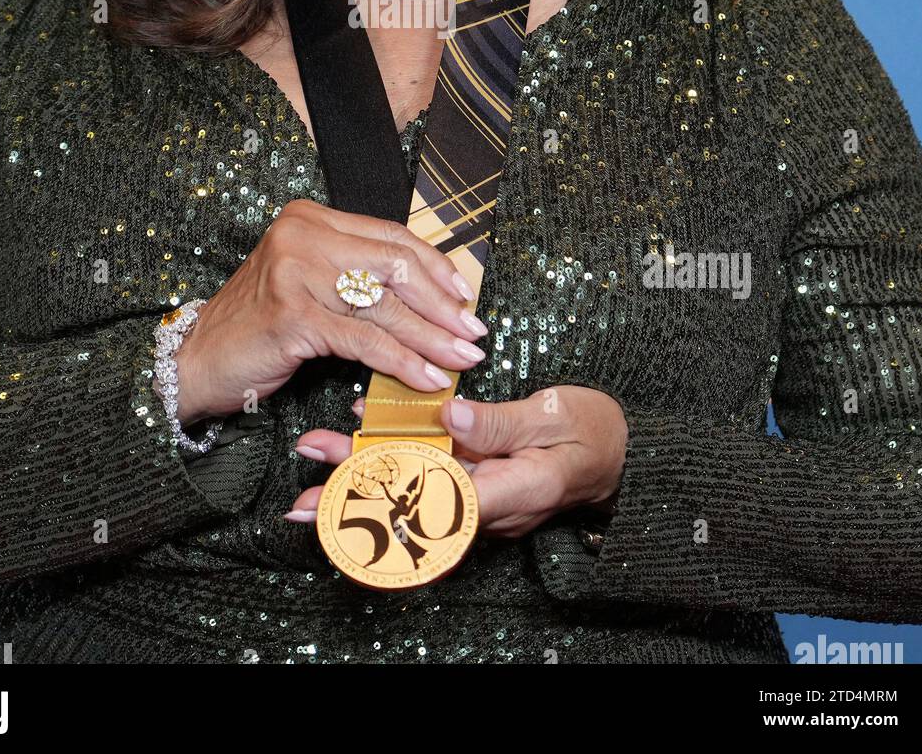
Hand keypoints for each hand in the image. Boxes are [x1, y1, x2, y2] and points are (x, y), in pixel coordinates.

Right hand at [161, 200, 488, 423]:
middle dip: (442, 304)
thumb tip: (431, 297)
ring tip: (461, 360)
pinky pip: (364, 339)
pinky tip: (425, 378)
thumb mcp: (309, 286)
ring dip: (431, 338)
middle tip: (473, 333)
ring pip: (385, 306)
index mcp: (311, 218)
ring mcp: (296, 271)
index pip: (390, 236)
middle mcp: (303, 235)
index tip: (465, 297)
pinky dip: (401, 362)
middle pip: (395, 265)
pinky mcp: (293, 313)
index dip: (435, 267)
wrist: (197, 361)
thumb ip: (356, 278)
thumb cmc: (260, 329)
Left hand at [285, 384, 627, 536]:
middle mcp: (488, 505)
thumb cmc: (593, 430)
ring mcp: (479, 494)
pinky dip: (392, 455)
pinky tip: (358, 435)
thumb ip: (501, 421)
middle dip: (354, 499)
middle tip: (299, 500)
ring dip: (360, 474)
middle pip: (410, 505)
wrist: (622, 450)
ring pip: (410, 487)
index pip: (439, 504)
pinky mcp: (475, 479)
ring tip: (312, 459)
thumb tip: (452, 417)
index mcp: (511, 491)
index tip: (342, 497)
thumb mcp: (555, 415)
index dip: (386, 501)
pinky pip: (428, 471)